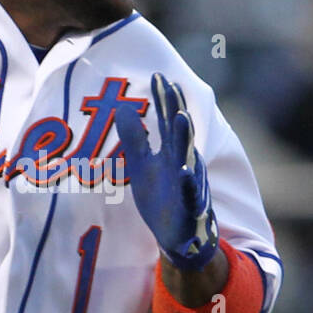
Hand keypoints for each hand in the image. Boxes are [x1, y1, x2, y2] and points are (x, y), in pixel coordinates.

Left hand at [115, 72, 218, 270]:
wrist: (179, 237)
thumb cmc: (162, 198)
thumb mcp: (142, 165)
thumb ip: (135, 138)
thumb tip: (122, 108)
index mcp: (172, 151)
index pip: (168, 119)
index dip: (164, 99)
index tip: (159, 74)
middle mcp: (184, 162)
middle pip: (180, 132)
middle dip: (176, 108)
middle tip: (172, 86)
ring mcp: (189, 183)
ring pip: (188, 157)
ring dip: (185, 138)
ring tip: (182, 117)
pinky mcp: (190, 206)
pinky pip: (190, 193)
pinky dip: (188, 182)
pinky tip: (185, 171)